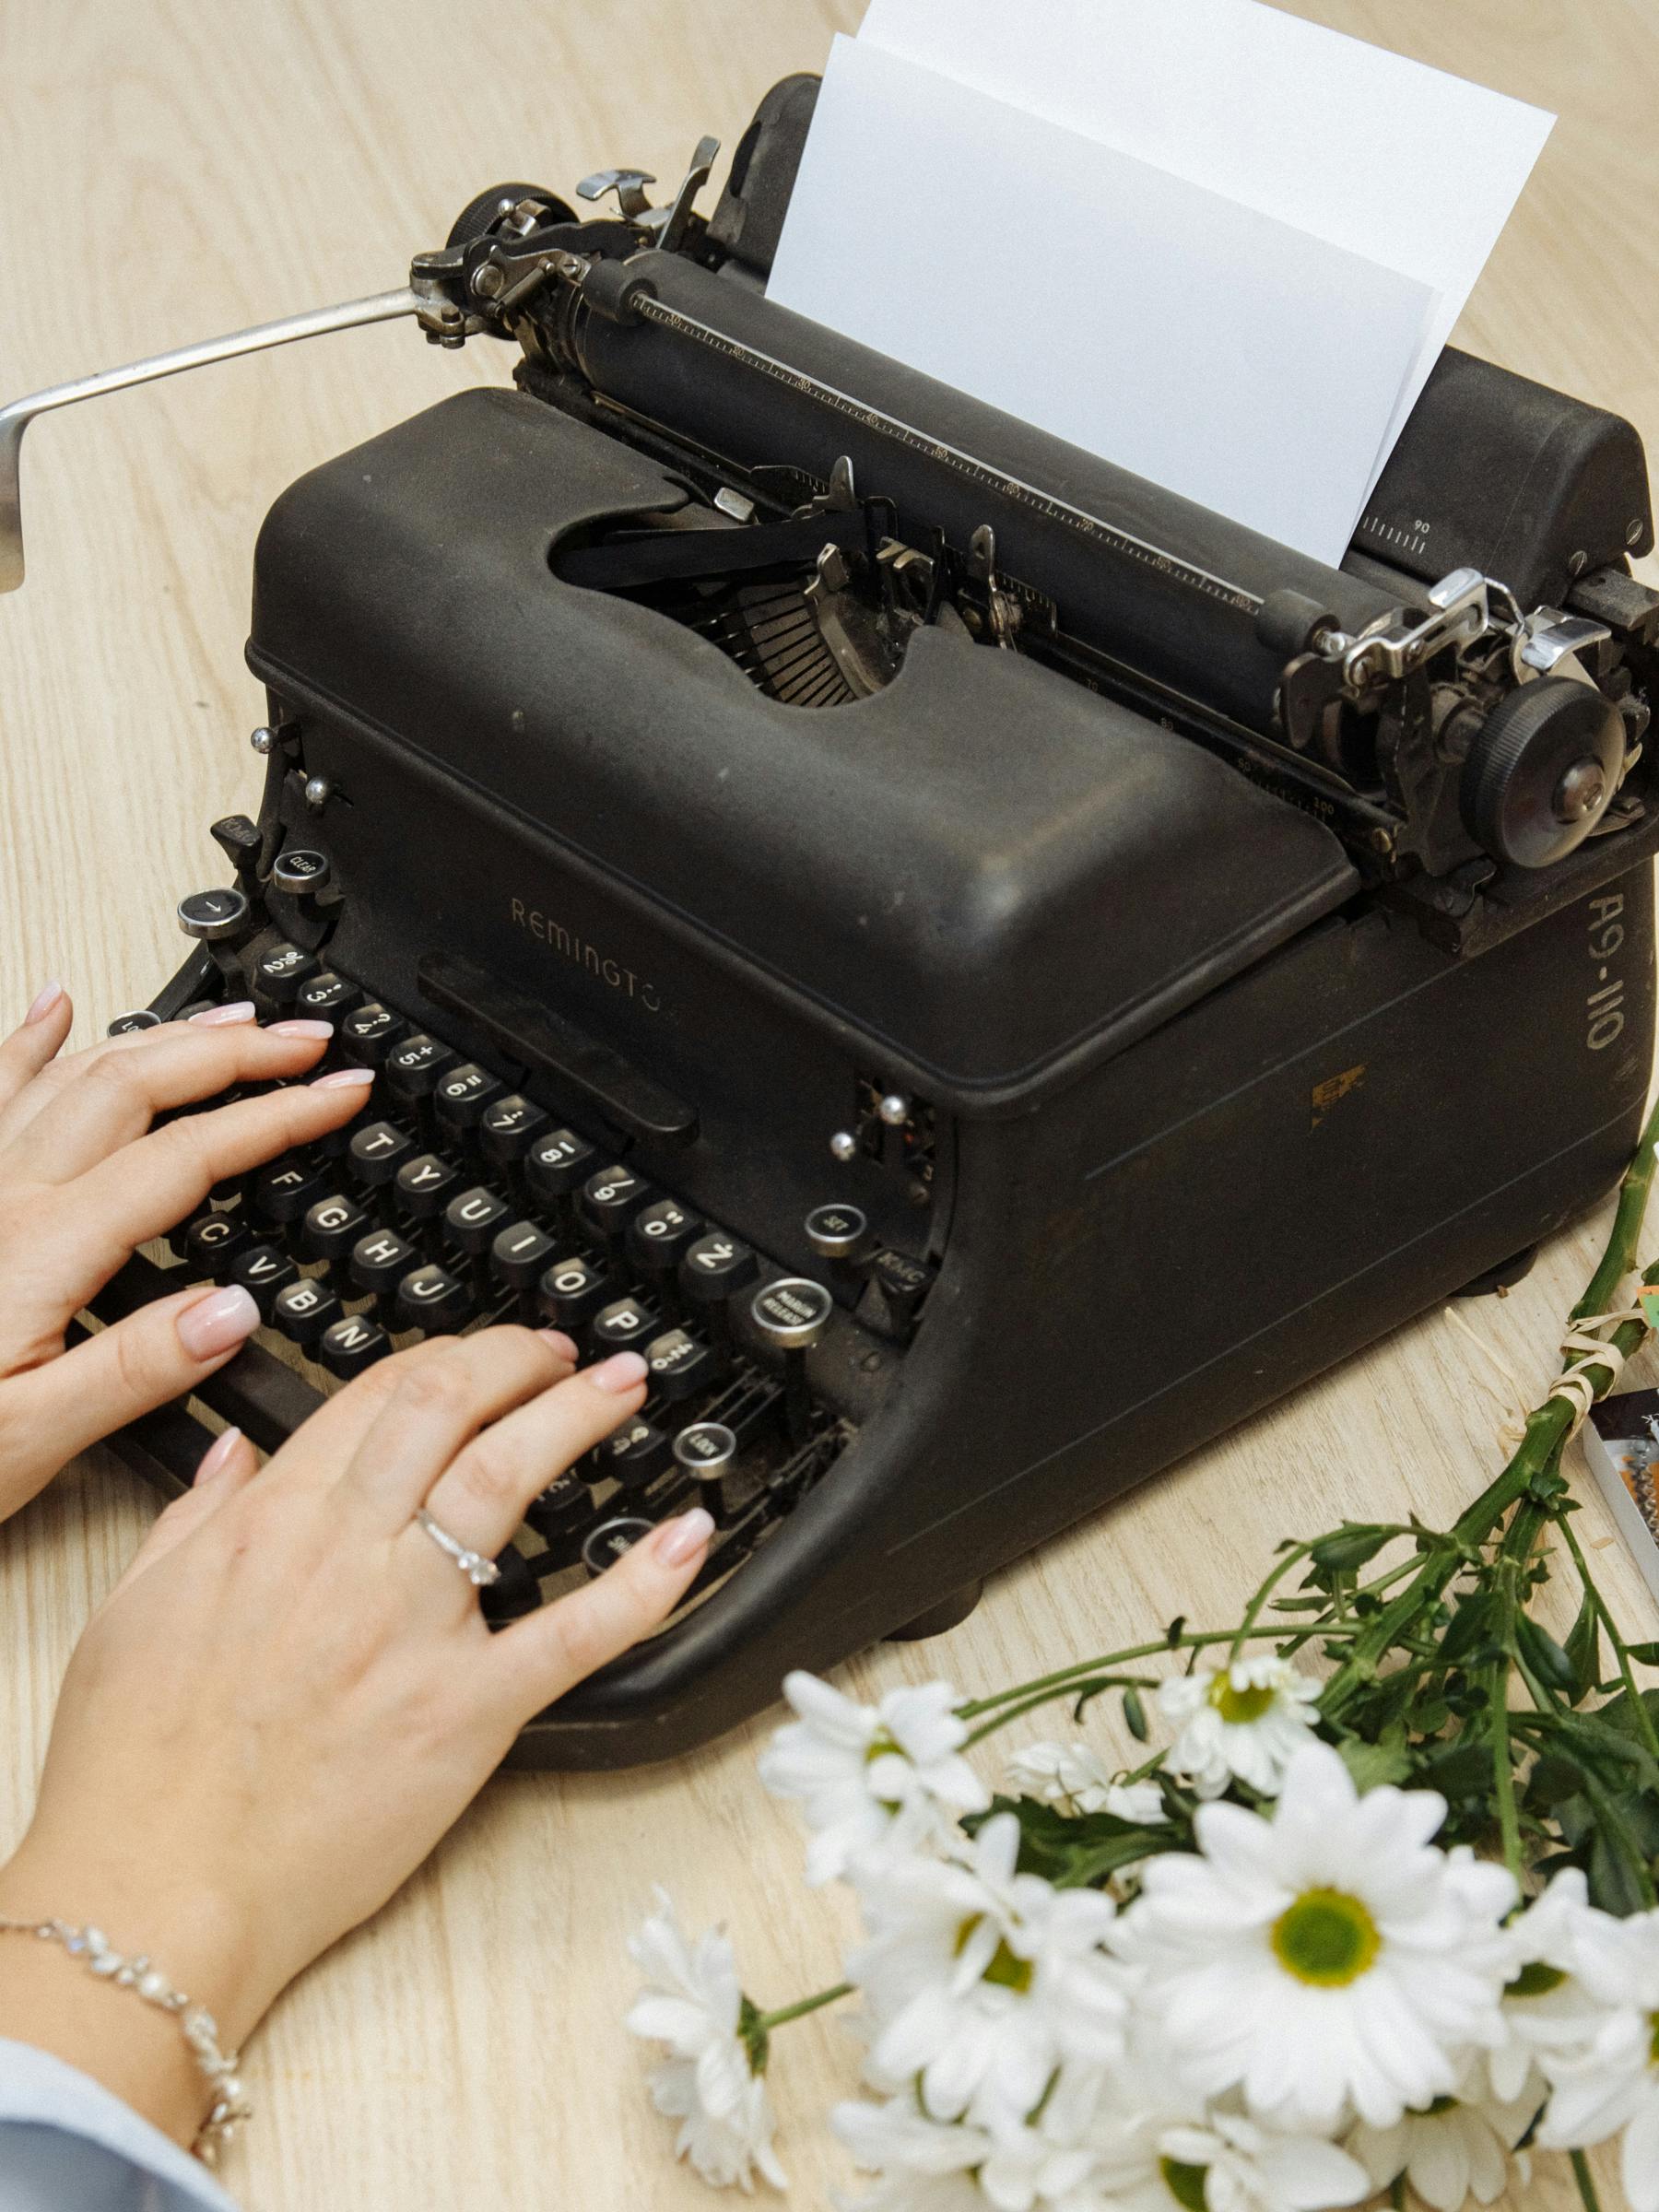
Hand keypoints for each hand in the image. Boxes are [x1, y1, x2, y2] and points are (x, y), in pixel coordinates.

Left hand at [0, 981, 374, 1519]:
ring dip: (158, 1036)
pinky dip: (26, 1041)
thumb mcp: (28, 1443)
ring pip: (71, 1075)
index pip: (187, 1158)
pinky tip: (52, 1007)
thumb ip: (137, 1372)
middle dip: (234, 1052)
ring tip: (230, 1017)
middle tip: (310, 1039)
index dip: (276, 1117)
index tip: (342, 1092)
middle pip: (134, 1086)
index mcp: (40, 1251)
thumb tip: (236, 1309)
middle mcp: (2, 1198)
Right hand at [0, 1328, 712, 2142]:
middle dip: (518, 1361)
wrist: (156, 1893)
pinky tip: (686, 1537)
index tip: (483, 1356)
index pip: (377, 1395)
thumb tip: (238, 1453)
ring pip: (508, 1479)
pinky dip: (642, 1580)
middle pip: (450, 1407)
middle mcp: (348, 1557)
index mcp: (272, 1526)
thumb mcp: (131, 1612)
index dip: (447, 1358)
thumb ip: (194, 1519)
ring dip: (576, 1415)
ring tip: (622, 1388)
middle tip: (562, 1354)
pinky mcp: (467, 1712)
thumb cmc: (134, 1773)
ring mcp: (414, 1630)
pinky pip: (574, 1632)